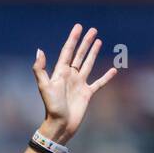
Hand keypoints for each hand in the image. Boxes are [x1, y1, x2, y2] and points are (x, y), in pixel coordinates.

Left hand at [31, 23, 117, 143]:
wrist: (60, 125)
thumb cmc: (52, 107)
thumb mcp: (44, 87)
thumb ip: (40, 69)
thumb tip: (39, 50)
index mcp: (61, 72)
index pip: (68, 51)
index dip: (73, 39)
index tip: (78, 27)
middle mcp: (71, 76)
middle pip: (79, 55)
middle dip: (85, 42)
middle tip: (93, 30)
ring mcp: (79, 84)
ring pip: (88, 64)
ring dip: (93, 53)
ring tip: (99, 41)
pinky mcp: (87, 94)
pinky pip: (99, 83)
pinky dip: (106, 77)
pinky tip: (113, 70)